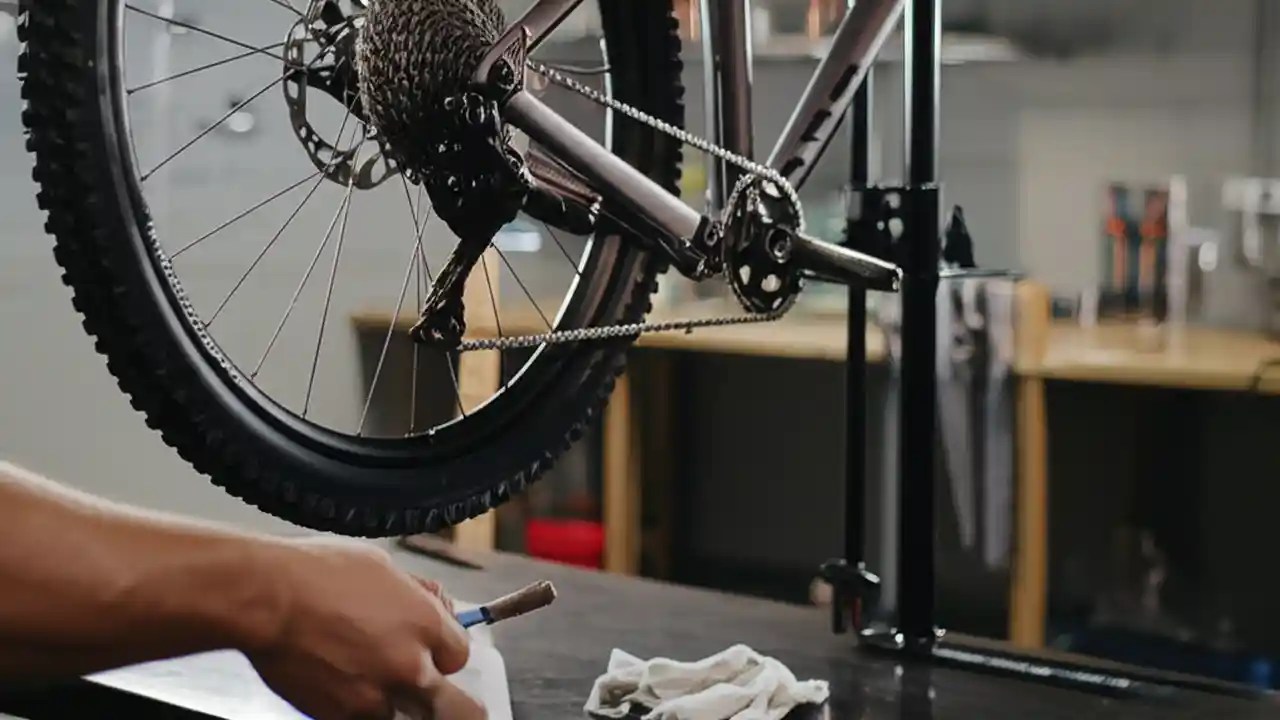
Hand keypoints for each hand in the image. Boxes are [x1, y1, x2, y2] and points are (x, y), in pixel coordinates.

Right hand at [248, 538, 485, 719]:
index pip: (460, 656)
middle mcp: (409, 667)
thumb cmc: (318, 573)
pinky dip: (355, 707)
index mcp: (426, 625)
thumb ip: (416, 594)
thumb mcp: (381, 566)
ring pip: (404, 715)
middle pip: (457, 708)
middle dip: (449, 701)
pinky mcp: (339, 717)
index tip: (431, 650)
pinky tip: (339, 682)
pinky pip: (362, 718)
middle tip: (433, 694)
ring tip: (365, 676)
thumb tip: (433, 604)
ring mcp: (375, 698)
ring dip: (393, 702)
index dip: (444, 652)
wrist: (267, 600)